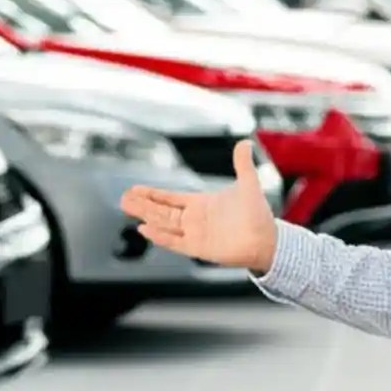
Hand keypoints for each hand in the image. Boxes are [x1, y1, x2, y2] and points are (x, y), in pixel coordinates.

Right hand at [119, 139, 277, 272]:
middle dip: (143, 203)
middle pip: (162, 210)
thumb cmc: (258, 215)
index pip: (170, 198)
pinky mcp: (199, 248)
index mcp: (201, 204)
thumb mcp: (248, 184)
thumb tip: (244, 142)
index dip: (153, 193)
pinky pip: (175, 241)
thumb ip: (242, 164)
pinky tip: (145, 229)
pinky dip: (160, 236)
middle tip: (122, 198)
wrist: (267, 240)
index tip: (135, 188)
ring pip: (164, 223)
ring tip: (128, 208)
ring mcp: (195, 234)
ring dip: (146, 216)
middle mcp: (194, 219)